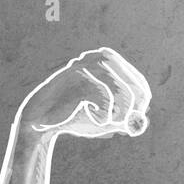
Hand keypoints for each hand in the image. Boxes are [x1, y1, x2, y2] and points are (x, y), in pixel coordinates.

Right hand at [19, 47, 150, 139]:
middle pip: (135, 88)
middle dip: (131, 111)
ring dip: (116, 115)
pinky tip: (90, 114)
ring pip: (122, 93)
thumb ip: (126, 120)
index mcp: (111, 61)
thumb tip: (141, 121)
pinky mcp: (78, 76)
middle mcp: (101, 57)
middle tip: (120, 125)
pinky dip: (102, 115)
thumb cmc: (77, 116)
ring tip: (103, 121)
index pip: (140, 83)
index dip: (140, 106)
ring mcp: (89, 65)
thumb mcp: (106, 120)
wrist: (41, 120)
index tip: (132, 120)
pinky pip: (105, 99)